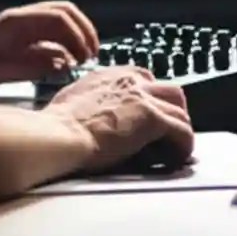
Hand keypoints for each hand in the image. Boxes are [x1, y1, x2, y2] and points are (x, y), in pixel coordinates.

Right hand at [43, 67, 193, 171]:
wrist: (54, 136)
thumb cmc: (53, 127)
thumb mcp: (73, 102)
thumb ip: (91, 102)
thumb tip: (95, 117)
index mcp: (110, 76)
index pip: (145, 80)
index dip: (152, 100)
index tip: (150, 118)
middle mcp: (130, 80)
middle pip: (169, 90)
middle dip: (172, 111)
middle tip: (169, 134)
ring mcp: (143, 97)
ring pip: (180, 110)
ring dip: (179, 130)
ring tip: (173, 149)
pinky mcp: (151, 118)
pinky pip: (182, 131)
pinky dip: (183, 147)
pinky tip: (176, 159)